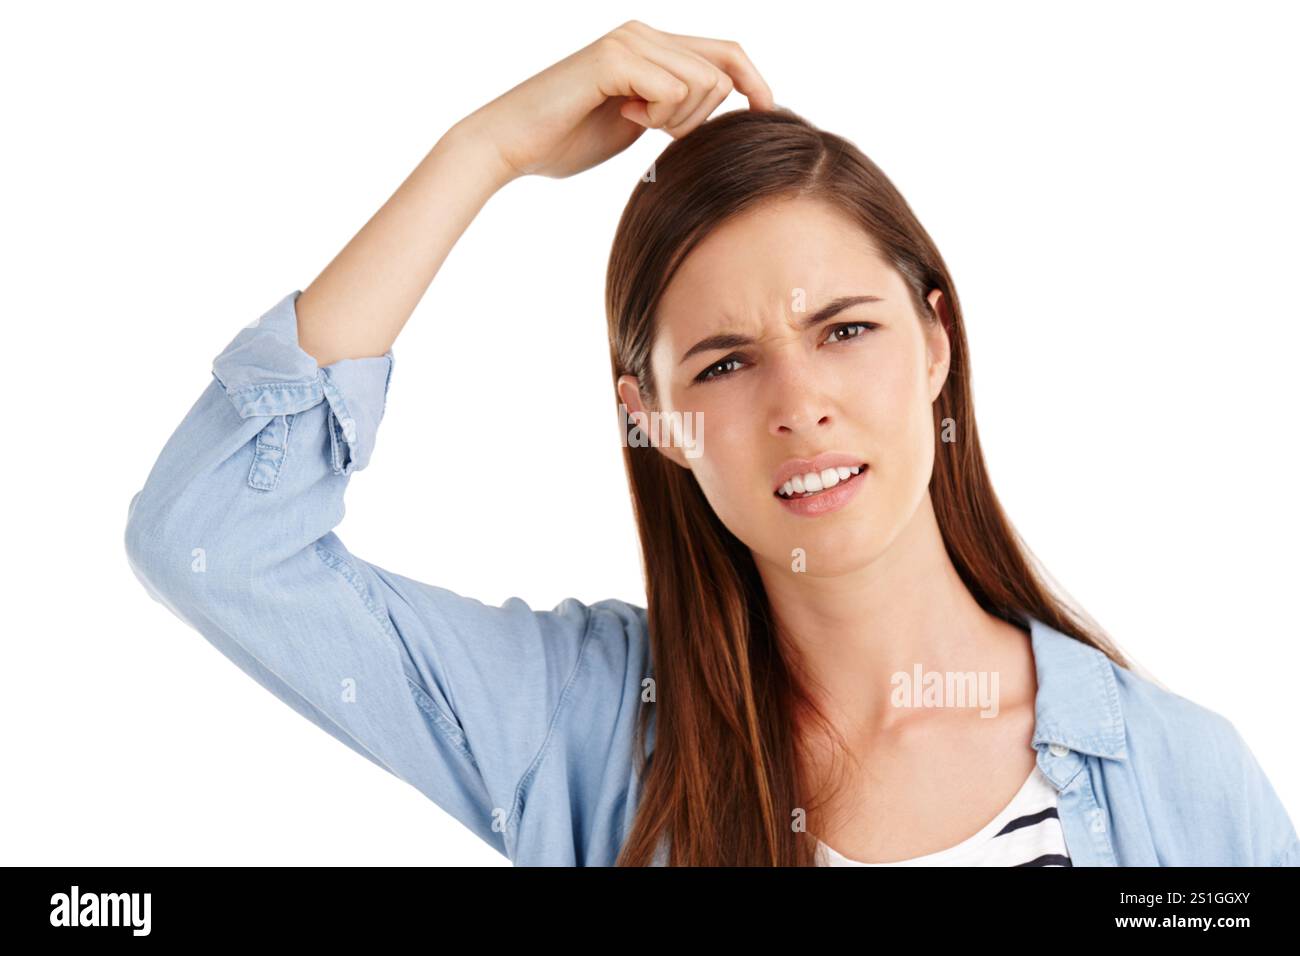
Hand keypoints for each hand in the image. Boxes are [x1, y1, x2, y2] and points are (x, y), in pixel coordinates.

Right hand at [452, 20, 774, 181]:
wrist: (509, 145)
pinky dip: (658, 115)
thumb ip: (673, 108)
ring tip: (635, 122)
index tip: (765, 113)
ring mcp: (628, 41)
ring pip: (703, 83)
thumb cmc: (566, 141)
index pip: (726, 52)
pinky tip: (623, 117)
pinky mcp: (613, 58)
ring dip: (678, 119)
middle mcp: (643, 32)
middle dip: (702, 116)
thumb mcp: (637, 123)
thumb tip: (720, 105)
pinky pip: (673, 89)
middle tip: (655, 129)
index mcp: (651, 45)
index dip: (755, 82)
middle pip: (722, 70)